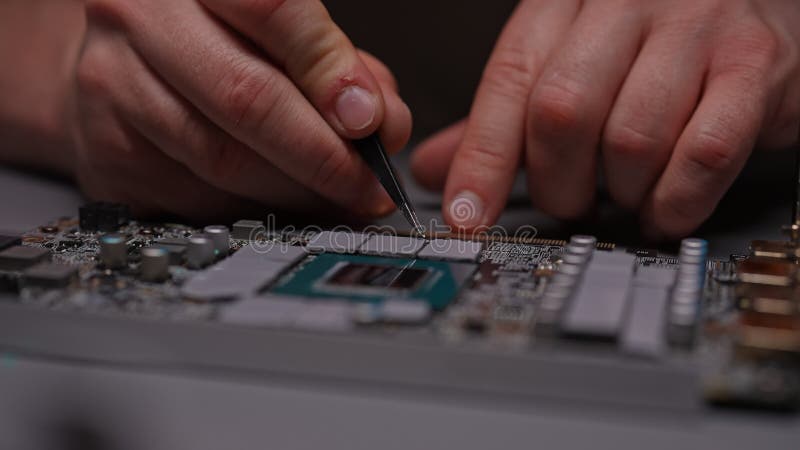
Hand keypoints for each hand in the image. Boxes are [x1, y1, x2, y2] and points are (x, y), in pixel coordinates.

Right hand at [71, 0, 410, 219]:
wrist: (120, 62)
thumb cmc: (212, 41)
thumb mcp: (275, 29)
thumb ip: (333, 63)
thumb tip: (382, 123)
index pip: (275, 12)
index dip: (332, 74)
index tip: (374, 124)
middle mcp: (139, 17)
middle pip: (247, 97)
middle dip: (323, 155)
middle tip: (368, 186)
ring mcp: (112, 85)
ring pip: (222, 158)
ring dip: (295, 192)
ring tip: (337, 200)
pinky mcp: (105, 153)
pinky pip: (194, 198)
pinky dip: (252, 209)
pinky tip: (280, 204)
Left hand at [412, 0, 799, 238]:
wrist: (758, 1)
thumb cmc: (652, 40)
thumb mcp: (567, 61)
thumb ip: (503, 118)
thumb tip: (435, 169)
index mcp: (563, 2)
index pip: (508, 82)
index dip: (481, 160)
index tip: (467, 217)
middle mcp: (625, 3)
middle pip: (561, 110)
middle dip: (557, 183)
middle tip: (570, 202)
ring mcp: (695, 28)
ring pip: (631, 137)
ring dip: (621, 193)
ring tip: (626, 196)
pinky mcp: (754, 65)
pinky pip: (703, 153)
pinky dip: (676, 199)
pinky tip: (667, 207)